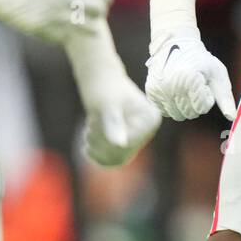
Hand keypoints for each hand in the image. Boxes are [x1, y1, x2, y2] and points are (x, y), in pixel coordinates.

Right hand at [0, 0, 112, 42]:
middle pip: (99, 8)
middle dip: (102, 10)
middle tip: (100, 11)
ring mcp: (54, 13)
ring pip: (89, 25)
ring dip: (94, 23)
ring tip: (92, 21)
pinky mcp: (44, 29)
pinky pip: (71, 35)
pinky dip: (75, 33)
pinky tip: (73, 27)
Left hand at [65, 19, 159, 166]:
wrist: (98, 80)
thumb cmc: (103, 87)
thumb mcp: (107, 104)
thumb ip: (114, 123)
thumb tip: (120, 144)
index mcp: (151, 120)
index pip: (129, 144)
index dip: (106, 138)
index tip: (93, 122)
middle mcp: (147, 131)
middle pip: (122, 154)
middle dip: (101, 142)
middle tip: (91, 123)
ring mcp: (136, 138)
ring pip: (114, 159)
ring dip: (96, 147)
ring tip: (90, 127)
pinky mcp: (125, 142)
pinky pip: (109, 160)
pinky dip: (95, 151)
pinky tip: (89, 135)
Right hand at [145, 28, 235, 121]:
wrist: (176, 43)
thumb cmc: (201, 60)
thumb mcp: (217, 74)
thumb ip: (225, 98)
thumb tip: (233, 117)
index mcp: (190, 80)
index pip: (202, 108)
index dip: (207, 97)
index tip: (204, 83)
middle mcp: (172, 85)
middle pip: (190, 114)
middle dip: (196, 103)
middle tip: (195, 86)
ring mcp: (159, 89)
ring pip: (177, 115)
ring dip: (184, 106)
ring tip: (185, 88)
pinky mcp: (151, 91)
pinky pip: (165, 111)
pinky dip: (172, 104)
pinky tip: (174, 90)